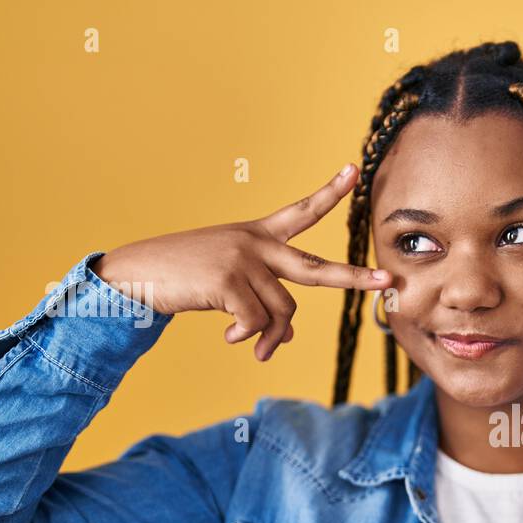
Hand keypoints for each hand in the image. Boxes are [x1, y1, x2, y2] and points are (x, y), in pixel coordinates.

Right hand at [92, 164, 391, 360]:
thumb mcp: (229, 286)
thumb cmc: (184, 278)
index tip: (353, 171)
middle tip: (386, 282)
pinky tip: (228, 337)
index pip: (301, 211)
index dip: (329, 193)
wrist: (136, 274)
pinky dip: (246, 337)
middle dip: (353, 278)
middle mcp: (255, 243)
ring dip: (271, 339)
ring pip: (284, 312)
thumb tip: (288, 338)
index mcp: (257, 235)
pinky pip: (257, 323)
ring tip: (259, 351)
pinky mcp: (229, 281)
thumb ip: (263, 302)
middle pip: (316, 268)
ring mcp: (244, 260)